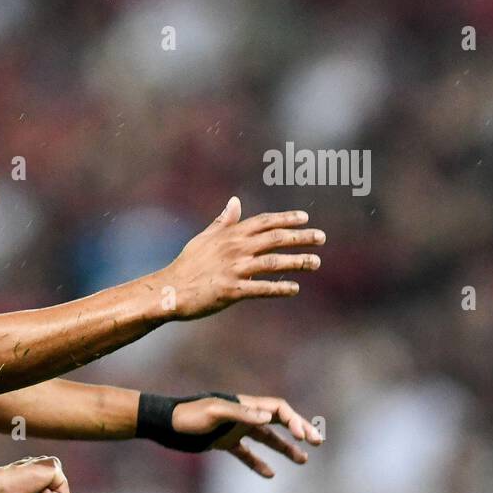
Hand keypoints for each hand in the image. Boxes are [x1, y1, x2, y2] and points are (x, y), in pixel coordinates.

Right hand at [158, 197, 325, 319]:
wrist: (170, 290)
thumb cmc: (187, 264)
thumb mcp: (204, 238)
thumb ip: (223, 222)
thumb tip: (235, 201)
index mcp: (230, 235)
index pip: (264, 222)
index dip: (286, 219)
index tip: (305, 218)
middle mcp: (235, 249)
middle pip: (276, 239)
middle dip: (302, 237)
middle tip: (321, 237)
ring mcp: (235, 270)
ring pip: (274, 262)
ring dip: (298, 262)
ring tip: (316, 262)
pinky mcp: (232, 290)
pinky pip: (262, 288)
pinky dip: (280, 288)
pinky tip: (295, 288)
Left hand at [172, 393, 322, 477]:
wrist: (163, 425)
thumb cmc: (187, 416)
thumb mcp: (214, 412)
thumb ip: (241, 414)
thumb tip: (269, 417)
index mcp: (243, 404)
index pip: (278, 409)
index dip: (294, 421)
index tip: (303, 437)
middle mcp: (242, 416)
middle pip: (277, 421)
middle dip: (298, 431)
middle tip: (317, 442)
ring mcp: (233, 429)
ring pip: (266, 439)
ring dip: (285, 448)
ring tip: (304, 460)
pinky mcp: (222, 442)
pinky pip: (246, 454)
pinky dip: (258, 463)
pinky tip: (269, 474)